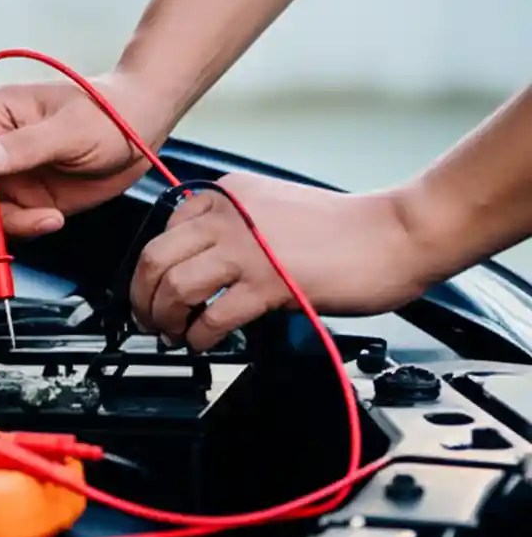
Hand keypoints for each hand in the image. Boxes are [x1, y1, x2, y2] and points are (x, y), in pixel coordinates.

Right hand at [0, 71, 175, 238]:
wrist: (142, 132)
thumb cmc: (108, 113)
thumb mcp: (70, 128)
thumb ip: (27, 146)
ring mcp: (11, 176)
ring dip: (5, 224)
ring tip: (46, 219)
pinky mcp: (28, 200)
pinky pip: (11, 223)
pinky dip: (26, 228)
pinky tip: (53, 219)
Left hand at [130, 171, 427, 351]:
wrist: (394, 234)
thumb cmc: (342, 229)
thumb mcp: (270, 210)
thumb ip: (230, 227)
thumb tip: (195, 263)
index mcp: (227, 194)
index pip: (163, 230)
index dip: (149, 269)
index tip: (150, 291)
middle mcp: (230, 216)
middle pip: (156, 259)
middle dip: (142, 297)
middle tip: (149, 320)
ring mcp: (248, 249)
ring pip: (175, 287)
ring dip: (166, 319)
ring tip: (174, 335)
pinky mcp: (268, 283)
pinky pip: (212, 317)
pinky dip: (199, 336)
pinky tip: (203, 342)